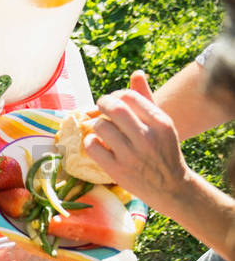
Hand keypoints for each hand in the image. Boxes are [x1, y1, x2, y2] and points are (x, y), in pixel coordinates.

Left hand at [84, 71, 189, 212]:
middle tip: (100, 108)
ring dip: (96, 125)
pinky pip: (92, 146)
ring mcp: (131, 155)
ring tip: (102, 130)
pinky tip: (97, 144)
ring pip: (100, 126)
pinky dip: (90, 142)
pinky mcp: (117, 170)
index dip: (115, 95)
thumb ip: (146, 99)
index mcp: (160, 122)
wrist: (171, 187)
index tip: (113, 102)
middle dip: (101, 104)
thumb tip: (136, 73)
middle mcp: (147, 137)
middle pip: (113, 107)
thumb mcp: (161, 124)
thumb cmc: (162, 149)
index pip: (128, 96)